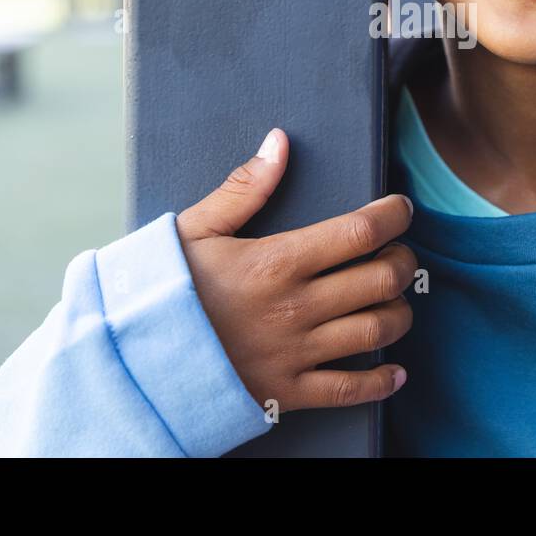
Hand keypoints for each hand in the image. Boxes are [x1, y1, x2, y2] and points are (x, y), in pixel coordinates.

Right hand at [175, 128, 415, 416]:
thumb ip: (244, 187)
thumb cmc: (164, 288)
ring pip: (378, 331)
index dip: (394, 216)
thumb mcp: (196, 228)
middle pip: (381, 279)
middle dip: (402, 260)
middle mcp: (295, 308)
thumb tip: (280, 142)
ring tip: (394, 298)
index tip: (401, 208)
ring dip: (399, 312)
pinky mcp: (288, 393)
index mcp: (277, 261)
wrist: (132, 358)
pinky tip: (394, 370)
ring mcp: (295, 353)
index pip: (360, 231)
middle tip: (399, 251)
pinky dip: (382, 381)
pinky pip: (351, 390)